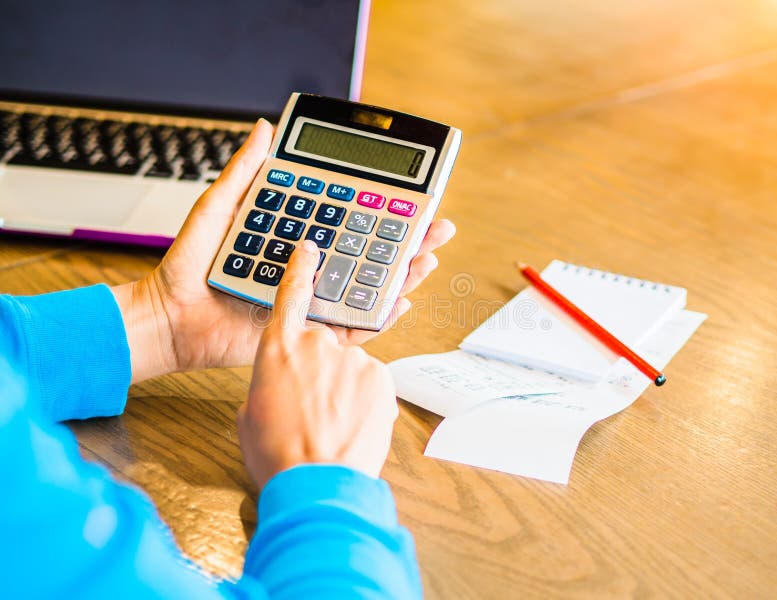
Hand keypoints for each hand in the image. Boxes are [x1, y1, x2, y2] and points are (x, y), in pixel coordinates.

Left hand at [112, 119, 455, 382]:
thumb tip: (266, 129)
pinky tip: (397, 303)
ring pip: (364, 289)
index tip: (411, 200)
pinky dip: (375, 318)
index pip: (348, 221)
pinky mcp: (304, 331)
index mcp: (294, 239)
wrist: (169, 317)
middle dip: (406, 243)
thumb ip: (246, 172)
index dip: (382, 211)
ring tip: (425, 261)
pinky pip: (346, 328)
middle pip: (367, 254)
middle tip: (436, 231)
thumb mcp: (219, 208)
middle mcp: (307, 268)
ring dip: (400, 277)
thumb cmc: (188, 266)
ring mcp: (308, 300)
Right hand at [238, 240, 397, 488]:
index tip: (311, 248)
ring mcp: (353, 358)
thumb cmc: (277, 454)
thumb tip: (282, 387)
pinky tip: (354, 425)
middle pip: (325, 344)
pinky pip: (373, 381)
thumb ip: (269, 386)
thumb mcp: (252, 415)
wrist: (316, 483)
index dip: (300, 270)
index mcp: (278, 349)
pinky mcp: (382, 376)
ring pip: (352, 365)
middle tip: (316, 406)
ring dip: (345, 388)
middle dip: (323, 369)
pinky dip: (366, 399)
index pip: (290, 297)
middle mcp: (317, 345)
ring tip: (333, 425)